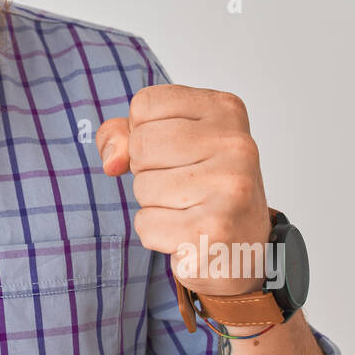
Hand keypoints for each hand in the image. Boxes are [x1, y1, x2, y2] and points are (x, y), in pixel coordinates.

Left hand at [96, 85, 271, 296]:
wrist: (243, 249)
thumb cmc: (203, 190)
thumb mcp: (169, 145)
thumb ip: (126, 135)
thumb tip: (111, 161)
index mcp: (225, 110)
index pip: (145, 104)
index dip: (142, 132)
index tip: (174, 151)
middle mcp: (235, 144)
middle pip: (140, 144)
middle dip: (145, 170)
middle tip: (182, 185)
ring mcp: (229, 187)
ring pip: (142, 186)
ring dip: (153, 204)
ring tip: (188, 209)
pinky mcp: (214, 230)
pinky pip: (146, 224)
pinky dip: (157, 234)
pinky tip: (187, 232)